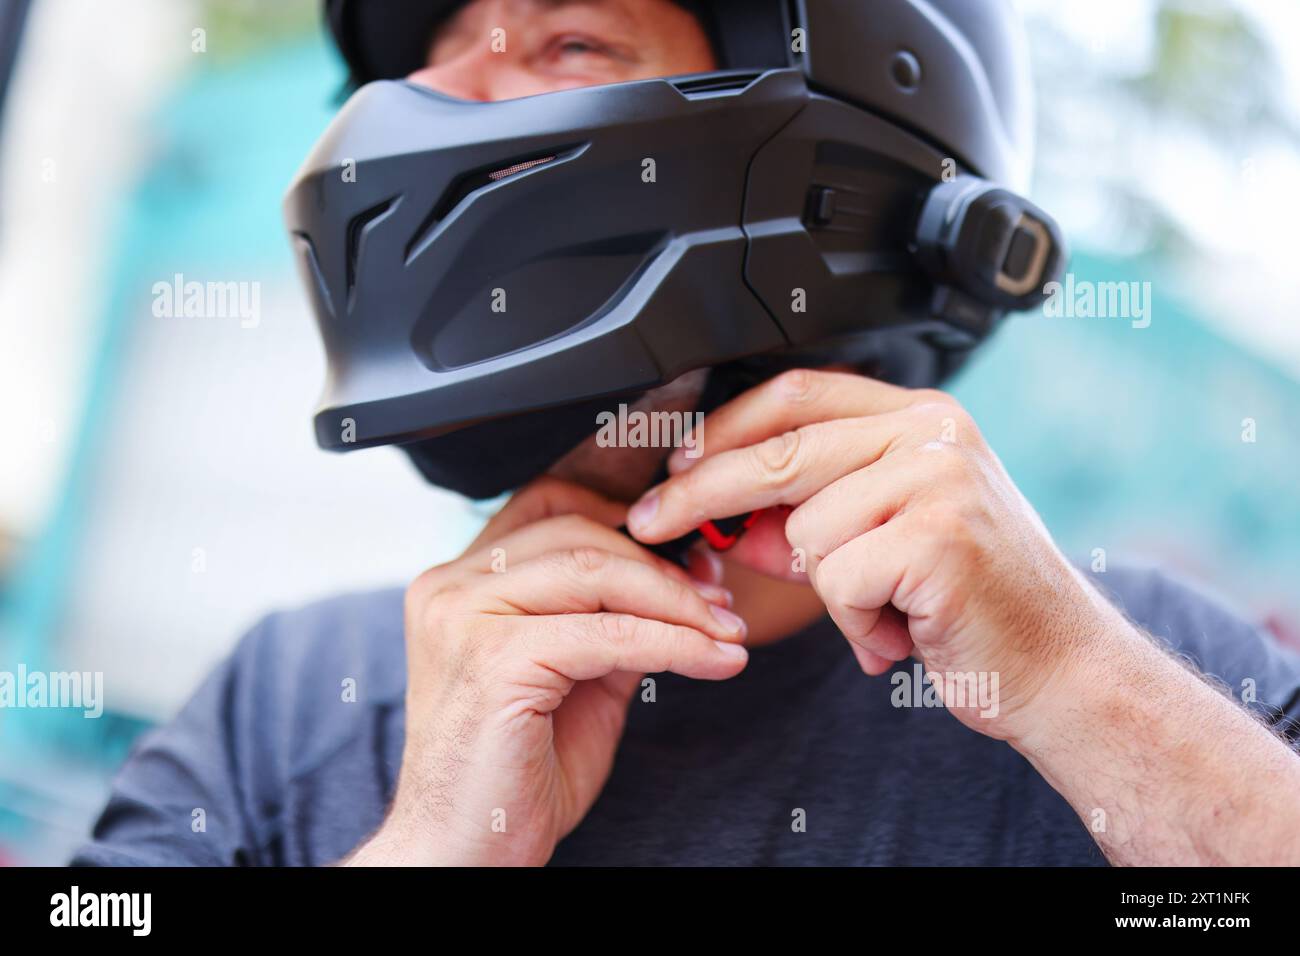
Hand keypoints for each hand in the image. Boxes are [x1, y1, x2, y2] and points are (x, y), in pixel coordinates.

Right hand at [348, 478, 747, 865]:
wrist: (464, 852)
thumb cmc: (514, 772)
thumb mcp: (575, 678)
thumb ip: (613, 622)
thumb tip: (687, 581)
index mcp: (459, 582)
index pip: (548, 505)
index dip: (624, 520)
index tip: (688, 558)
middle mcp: (450, 587)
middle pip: (578, 533)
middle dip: (664, 565)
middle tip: (721, 604)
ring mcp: (465, 618)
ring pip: (596, 572)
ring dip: (678, 600)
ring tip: (726, 631)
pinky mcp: (495, 660)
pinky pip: (608, 634)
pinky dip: (674, 643)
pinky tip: (714, 660)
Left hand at [625, 370, 1129, 741]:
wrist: (1060, 671)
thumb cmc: (970, 606)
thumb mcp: (880, 545)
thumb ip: (806, 520)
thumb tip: (723, 517)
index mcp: (920, 418)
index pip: (797, 394)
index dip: (723, 428)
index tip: (673, 465)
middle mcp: (934, 433)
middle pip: (780, 450)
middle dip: (699, 492)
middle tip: (648, 523)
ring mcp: (940, 479)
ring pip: (805, 530)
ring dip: (828, 591)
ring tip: (887, 612)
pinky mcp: (939, 536)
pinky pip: (837, 580)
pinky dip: (855, 624)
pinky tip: (902, 634)